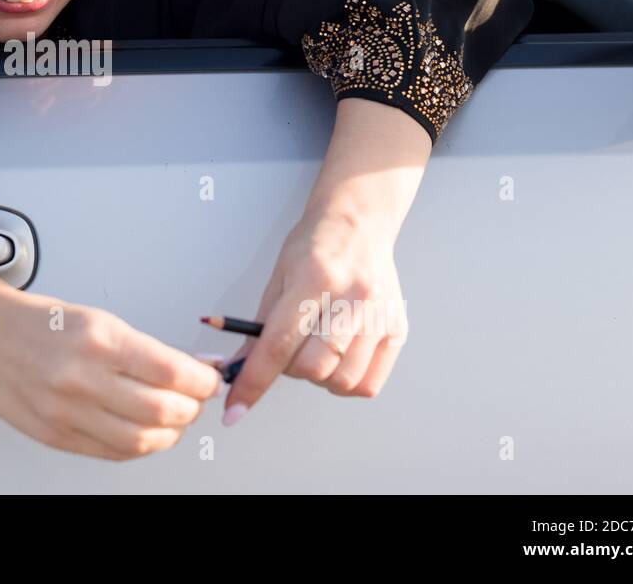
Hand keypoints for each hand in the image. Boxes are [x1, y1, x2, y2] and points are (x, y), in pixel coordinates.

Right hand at [0, 286, 223, 459]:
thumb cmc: (39, 324)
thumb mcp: (97, 320)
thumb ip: (143, 351)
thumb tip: (191, 370)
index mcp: (100, 340)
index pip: (173, 373)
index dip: (203, 382)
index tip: (210, 380)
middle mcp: (83, 378)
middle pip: (162, 411)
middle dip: (192, 409)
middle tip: (196, 399)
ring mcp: (66, 412)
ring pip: (141, 441)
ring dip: (169, 433)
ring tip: (172, 419)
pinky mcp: (54, 436)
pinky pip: (112, 452)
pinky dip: (138, 446)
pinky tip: (143, 431)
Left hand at [220, 208, 408, 423]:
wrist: (359, 223)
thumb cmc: (313, 248)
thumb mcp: (278, 279)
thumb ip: (258, 329)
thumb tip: (235, 369)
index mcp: (314, 278)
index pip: (277, 344)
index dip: (252, 382)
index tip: (234, 410)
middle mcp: (352, 297)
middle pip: (313, 367)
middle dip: (289, 371)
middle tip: (288, 350)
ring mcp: (379, 315)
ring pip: (341, 381)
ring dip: (318, 378)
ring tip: (315, 350)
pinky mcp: (398, 329)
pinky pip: (368, 383)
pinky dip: (346, 383)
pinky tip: (338, 359)